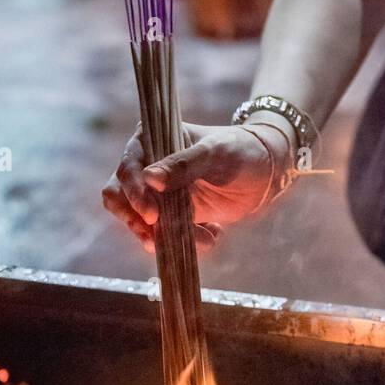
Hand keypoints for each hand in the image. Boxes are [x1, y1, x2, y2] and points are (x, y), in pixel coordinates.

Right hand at [102, 122, 285, 252]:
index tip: (151, 214)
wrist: (265, 174)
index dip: (132, 192)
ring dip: (160, 236)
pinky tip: (209, 237)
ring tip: (198, 238)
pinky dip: (179, 243)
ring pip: (137, 221)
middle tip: (155, 235)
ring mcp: (157, 194)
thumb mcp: (215, 154)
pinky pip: (160, 235)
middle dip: (135, 220)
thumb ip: (183, 165)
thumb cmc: (241, 151)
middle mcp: (148, 167)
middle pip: (119, 197)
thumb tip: (149, 178)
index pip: (127, 167)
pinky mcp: (170, 216)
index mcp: (153, 140)